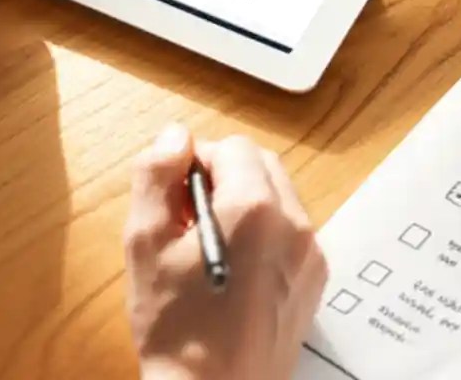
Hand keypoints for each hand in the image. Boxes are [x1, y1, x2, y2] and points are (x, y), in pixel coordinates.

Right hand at [125, 126, 327, 379]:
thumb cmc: (175, 326)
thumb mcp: (145, 244)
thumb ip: (156, 176)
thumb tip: (174, 135)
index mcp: (256, 209)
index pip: (230, 148)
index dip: (196, 162)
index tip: (174, 197)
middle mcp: (295, 224)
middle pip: (261, 166)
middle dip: (224, 178)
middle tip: (187, 218)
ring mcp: (311, 254)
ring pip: (278, 197)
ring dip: (244, 204)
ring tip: (208, 248)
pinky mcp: (315, 280)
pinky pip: (290, 232)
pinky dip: (263, 233)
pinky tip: (234, 270)